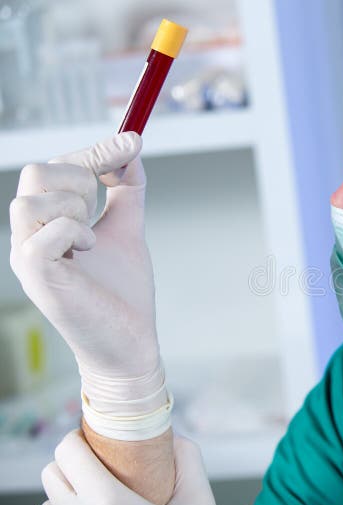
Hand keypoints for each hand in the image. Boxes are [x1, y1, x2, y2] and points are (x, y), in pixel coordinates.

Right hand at [9, 133, 165, 423]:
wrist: (129, 341)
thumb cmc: (122, 290)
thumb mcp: (127, 227)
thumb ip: (127, 189)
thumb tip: (130, 145)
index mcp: (46, 222)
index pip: (53, 167)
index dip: (94, 151)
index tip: (133, 142)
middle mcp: (28, 235)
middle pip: (36, 172)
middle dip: (81, 177)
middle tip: (102, 208)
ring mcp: (26, 256)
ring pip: (34, 197)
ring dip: (76, 207)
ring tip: (93, 239)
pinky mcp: (35, 276)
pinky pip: (47, 230)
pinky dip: (76, 230)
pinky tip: (90, 250)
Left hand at [39, 430, 216, 504]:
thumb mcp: (199, 503)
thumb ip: (188, 460)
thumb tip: (172, 436)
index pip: (67, 452)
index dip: (79, 437)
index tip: (96, 436)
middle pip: (51, 473)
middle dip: (72, 461)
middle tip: (99, 460)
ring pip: (47, 503)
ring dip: (66, 491)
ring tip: (97, 493)